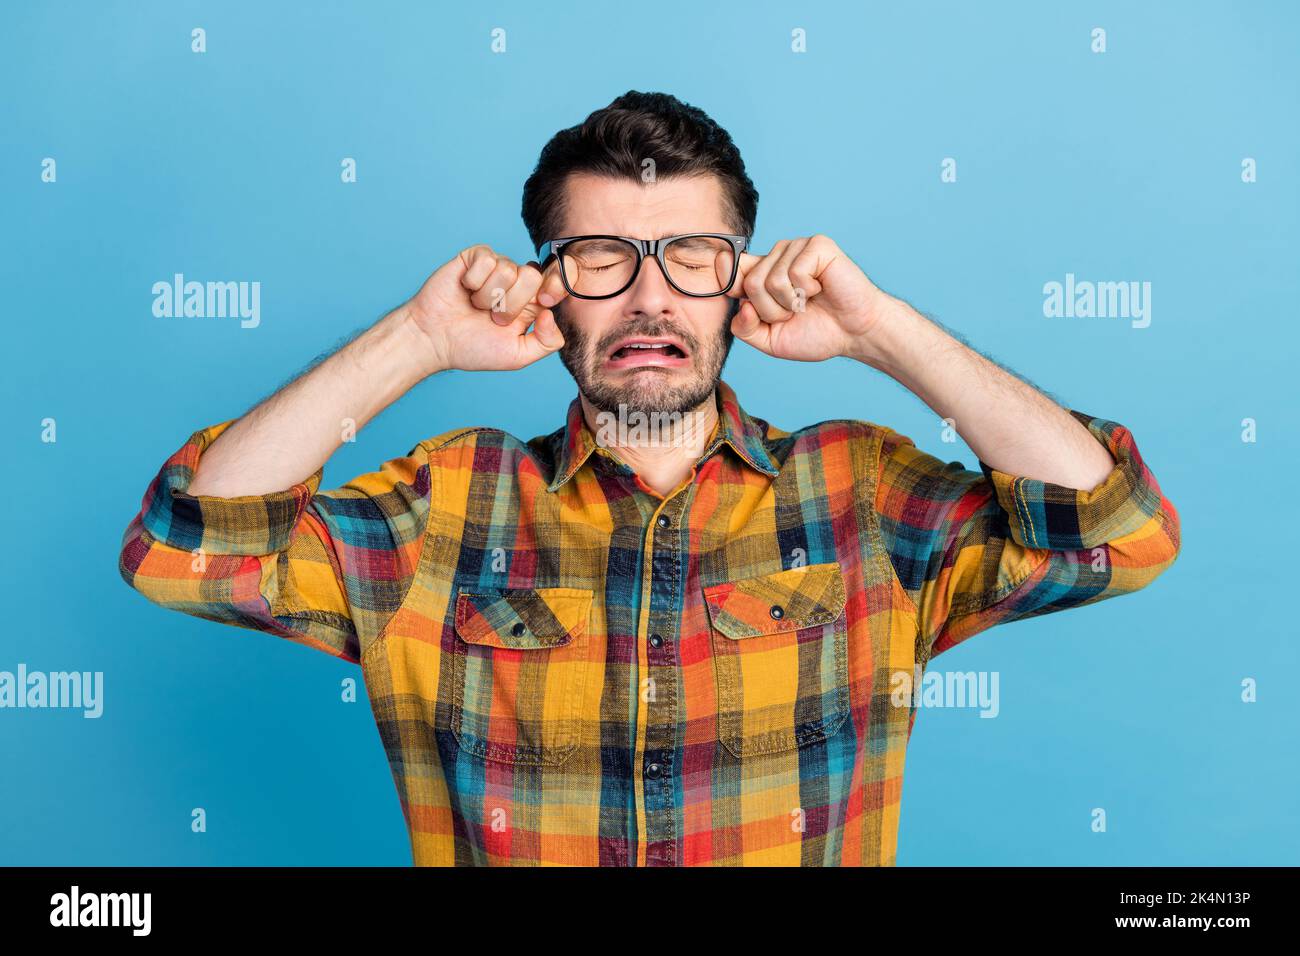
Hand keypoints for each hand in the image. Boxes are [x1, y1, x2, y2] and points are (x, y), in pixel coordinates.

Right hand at [404, 244, 569, 372]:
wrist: (434, 339)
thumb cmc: (473, 348)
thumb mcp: (517, 356)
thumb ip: (546, 342)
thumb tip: (552, 313)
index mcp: (532, 303)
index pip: (556, 283)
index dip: (555, 288)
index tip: (541, 305)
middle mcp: (516, 282)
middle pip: (533, 276)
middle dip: (512, 304)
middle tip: (494, 318)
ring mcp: (496, 268)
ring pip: (508, 269)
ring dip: (488, 296)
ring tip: (476, 307)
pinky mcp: (475, 258)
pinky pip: (487, 259)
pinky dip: (475, 281)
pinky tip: (465, 290)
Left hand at [726, 234, 895, 361]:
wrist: (854, 334)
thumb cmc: (817, 334)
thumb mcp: (770, 340)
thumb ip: (745, 328)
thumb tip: (742, 304)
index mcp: (762, 274)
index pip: (730, 268)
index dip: (727, 278)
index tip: (737, 289)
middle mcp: (776, 257)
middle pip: (750, 283)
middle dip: (771, 311)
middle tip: (795, 313)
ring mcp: (796, 248)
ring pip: (771, 279)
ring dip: (791, 303)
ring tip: (809, 303)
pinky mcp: (816, 245)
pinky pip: (794, 272)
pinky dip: (807, 290)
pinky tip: (821, 288)